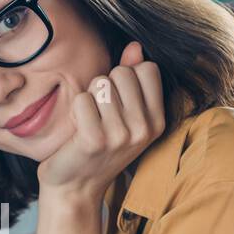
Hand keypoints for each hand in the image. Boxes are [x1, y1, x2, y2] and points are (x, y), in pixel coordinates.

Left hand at [36, 41, 166, 201]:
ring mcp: (121, 136)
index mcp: (157, 121)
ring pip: (101, 84)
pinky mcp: (95, 140)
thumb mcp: (123, 114)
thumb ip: (131, 78)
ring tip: (88, 123)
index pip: (147, 68)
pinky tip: (77, 130)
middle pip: (122, 72)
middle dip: (105, 86)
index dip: (126, 76)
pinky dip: (75, 110)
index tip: (117, 101)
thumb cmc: (97, 147)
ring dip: (88, 99)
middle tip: (99, 115)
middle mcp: (144, 129)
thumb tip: (135, 46)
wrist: (75, 188)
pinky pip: (82, 99)